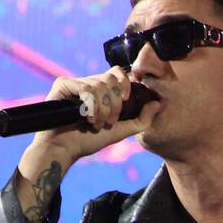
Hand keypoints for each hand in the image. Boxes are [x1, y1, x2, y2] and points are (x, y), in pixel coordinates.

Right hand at [26, 66, 160, 164]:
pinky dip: (91, 105)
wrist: (66, 149)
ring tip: (95, 123)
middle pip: (111, 78)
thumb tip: (159, 103)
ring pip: (100, 84)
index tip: (124, 101)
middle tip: (108, 121)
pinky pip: (85, 87)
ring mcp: (75, 83)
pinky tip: (86, 118)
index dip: (125, 85)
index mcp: (102, 91)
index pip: (118, 73)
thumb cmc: (90, 141)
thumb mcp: (121, 131)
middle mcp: (89, 83)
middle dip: (114, 104)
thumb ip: (142, 119)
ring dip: (102, 109)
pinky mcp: (63, 84)